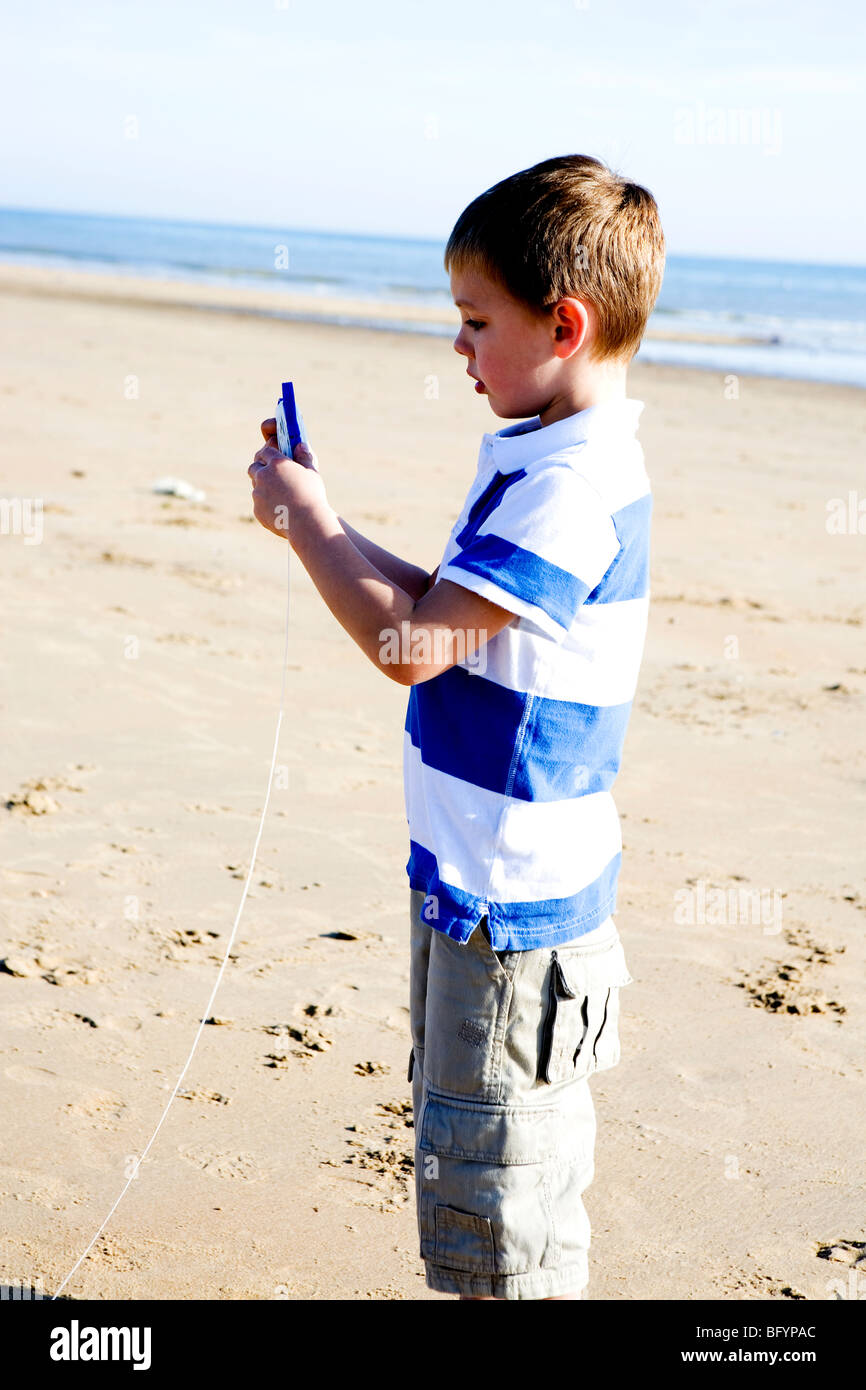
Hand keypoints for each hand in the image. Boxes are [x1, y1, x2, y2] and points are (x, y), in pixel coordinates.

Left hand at [248, 418, 327, 538]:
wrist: (306, 523)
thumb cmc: (312, 496)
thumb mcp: (312, 473)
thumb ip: (304, 458)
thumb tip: (300, 445)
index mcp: (277, 463)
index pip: (265, 451)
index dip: (268, 454)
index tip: (271, 457)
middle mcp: (263, 476)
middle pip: (254, 467)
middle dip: (260, 469)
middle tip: (270, 474)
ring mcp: (258, 494)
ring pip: (256, 487)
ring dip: (263, 488)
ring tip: (280, 495)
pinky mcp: (257, 510)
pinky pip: (259, 505)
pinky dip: (267, 505)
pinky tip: (281, 510)